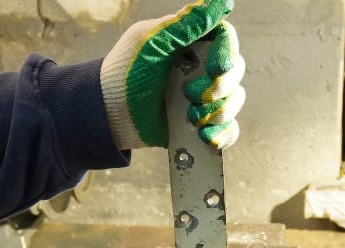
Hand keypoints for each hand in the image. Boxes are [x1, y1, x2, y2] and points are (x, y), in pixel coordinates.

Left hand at [100, 0, 244, 150]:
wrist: (110, 114)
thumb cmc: (126, 72)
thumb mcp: (153, 41)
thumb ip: (187, 23)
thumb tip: (224, 1)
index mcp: (192, 43)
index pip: (226, 40)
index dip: (227, 54)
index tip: (214, 69)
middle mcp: (201, 68)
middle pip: (235, 72)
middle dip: (219, 88)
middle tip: (190, 96)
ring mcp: (203, 97)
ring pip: (233, 102)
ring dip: (218, 113)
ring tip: (191, 119)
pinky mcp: (200, 123)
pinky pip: (227, 130)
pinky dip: (222, 134)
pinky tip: (205, 136)